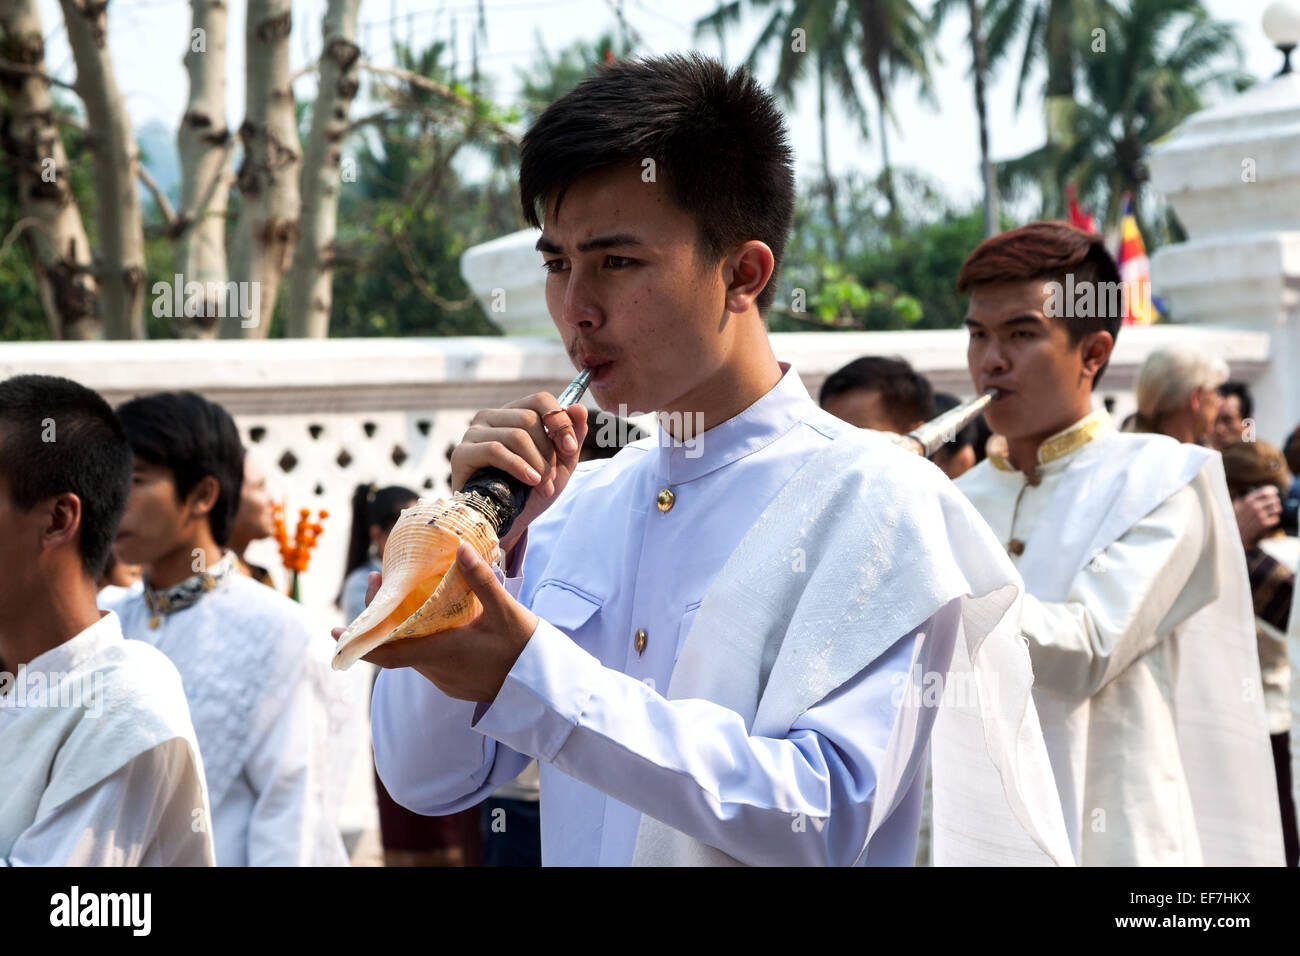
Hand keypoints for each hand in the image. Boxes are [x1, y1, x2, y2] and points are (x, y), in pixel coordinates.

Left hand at [330, 545, 537, 702]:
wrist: (545, 691)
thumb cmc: (526, 651)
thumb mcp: (506, 612)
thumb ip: (481, 580)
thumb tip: (459, 547)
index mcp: (443, 652)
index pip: (388, 653)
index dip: (358, 644)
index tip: (333, 632)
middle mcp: (437, 670)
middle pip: (396, 647)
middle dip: (382, 617)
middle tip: (379, 583)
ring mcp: (445, 681)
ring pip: (412, 654)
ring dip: (402, 629)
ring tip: (405, 596)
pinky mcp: (455, 684)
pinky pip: (427, 661)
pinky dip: (419, 641)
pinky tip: (432, 622)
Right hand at [450, 392, 588, 552]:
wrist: (508, 522)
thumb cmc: (532, 490)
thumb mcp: (560, 464)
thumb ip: (572, 437)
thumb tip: (579, 408)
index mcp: (515, 413)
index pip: (540, 400)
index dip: (559, 422)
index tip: (570, 449)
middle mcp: (492, 417)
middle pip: (529, 419)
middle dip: (547, 453)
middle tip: (552, 480)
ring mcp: (474, 433)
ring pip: (516, 435)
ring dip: (536, 465)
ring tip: (543, 487)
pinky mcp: (462, 453)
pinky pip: (495, 450)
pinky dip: (518, 466)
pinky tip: (529, 481)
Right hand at [1234, 485, 1281, 547]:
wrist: (1234, 532)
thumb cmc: (1236, 518)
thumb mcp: (1238, 504)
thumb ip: (1249, 497)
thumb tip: (1261, 490)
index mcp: (1248, 500)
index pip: (1266, 491)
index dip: (1273, 491)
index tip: (1275, 492)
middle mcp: (1254, 506)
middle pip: (1274, 499)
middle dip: (1276, 501)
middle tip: (1274, 503)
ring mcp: (1259, 515)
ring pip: (1277, 509)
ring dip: (1276, 510)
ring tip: (1272, 512)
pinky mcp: (1263, 524)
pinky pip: (1276, 519)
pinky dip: (1274, 519)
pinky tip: (1269, 520)